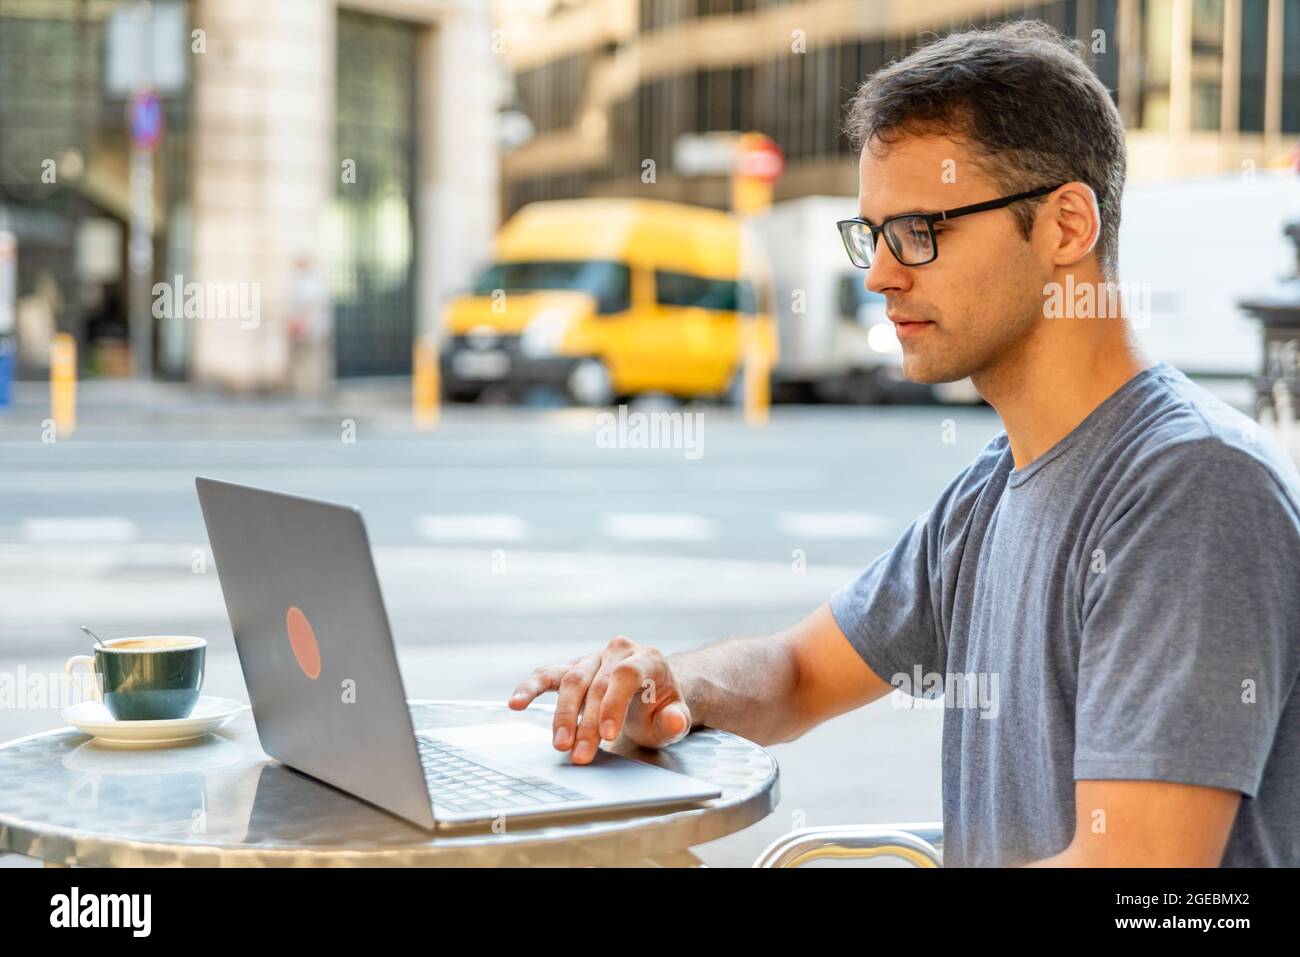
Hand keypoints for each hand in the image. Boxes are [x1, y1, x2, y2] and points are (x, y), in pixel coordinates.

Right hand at [507, 636, 692, 763]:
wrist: (652, 691)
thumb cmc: (661, 706)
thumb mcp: (675, 715)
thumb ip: (675, 720)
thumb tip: (674, 721)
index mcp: (647, 658)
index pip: (625, 676)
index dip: (613, 704)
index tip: (607, 735)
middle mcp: (618, 651)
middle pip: (596, 684)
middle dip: (586, 723)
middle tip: (581, 754)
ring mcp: (593, 657)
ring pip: (572, 681)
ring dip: (563, 716)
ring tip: (559, 745)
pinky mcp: (573, 667)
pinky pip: (548, 675)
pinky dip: (530, 688)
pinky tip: (515, 703)